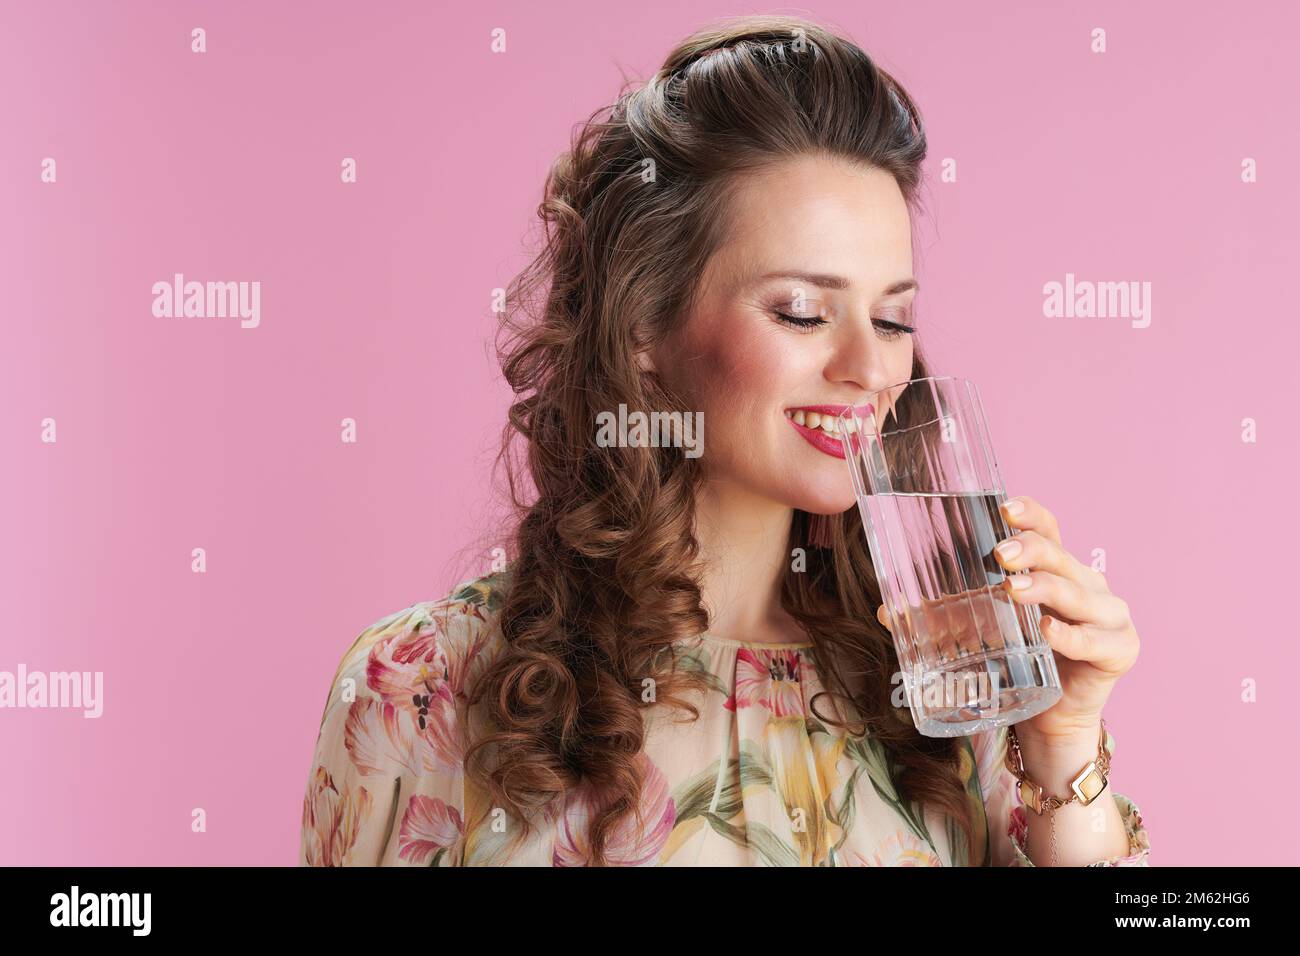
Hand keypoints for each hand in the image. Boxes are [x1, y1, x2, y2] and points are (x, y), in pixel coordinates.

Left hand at [875, 494, 1140, 744]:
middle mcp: (1088, 584)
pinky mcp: (1119, 650)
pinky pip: (1094, 640)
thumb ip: (940, 616)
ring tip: (1014, 589)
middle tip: (998, 556)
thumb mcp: (982, 630)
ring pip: (1077, 594)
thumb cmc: (1017, 661)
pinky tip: (1048, 632)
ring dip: (1045, 589)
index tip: (1004, 508)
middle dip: (1030, 550)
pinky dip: (1071, 636)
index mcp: (1057, 569)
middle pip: (1060, 556)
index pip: (1048, 529)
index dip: (1029, 515)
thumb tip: (886, 609)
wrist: (1050, 720)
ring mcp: (1109, 615)